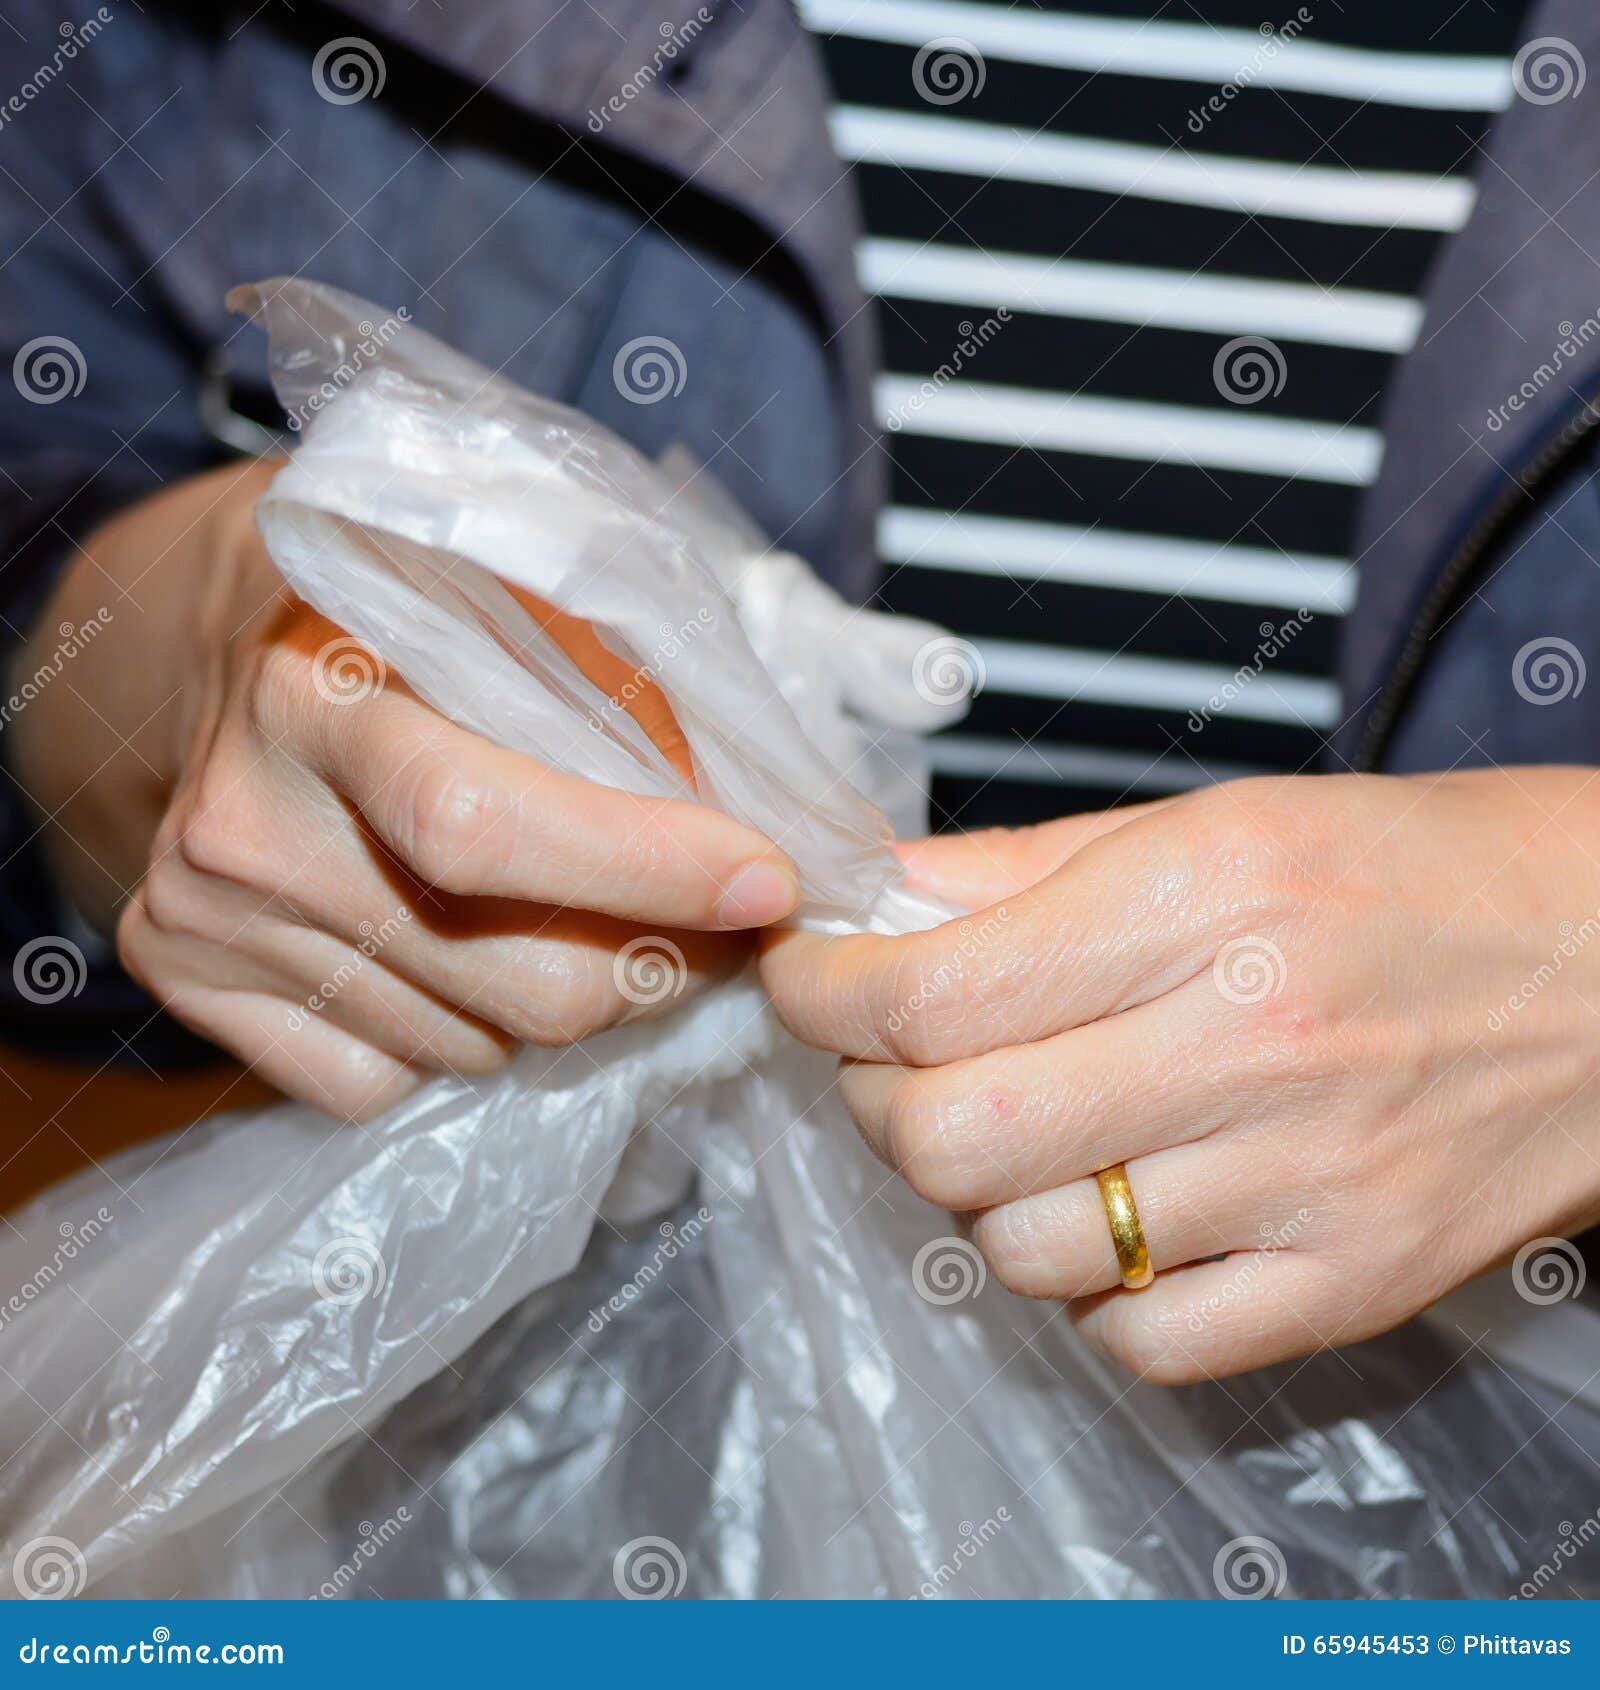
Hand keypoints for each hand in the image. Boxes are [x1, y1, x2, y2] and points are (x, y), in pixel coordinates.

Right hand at [12, 460, 797, 1117]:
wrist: (225, 648)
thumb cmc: (402, 613)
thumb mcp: (511, 604)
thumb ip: (633, 705)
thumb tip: (787, 829)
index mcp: (317, 695)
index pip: (481, 827)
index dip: (643, 869)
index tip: (765, 882)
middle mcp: (246, 823)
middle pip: (511, 979)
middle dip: (657, 969)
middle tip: (720, 927)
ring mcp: (207, 923)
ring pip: (473, 1047)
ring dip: (569, 1003)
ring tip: (584, 918)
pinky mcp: (192, 990)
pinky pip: (388, 1083)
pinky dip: (466, 1038)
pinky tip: (466, 954)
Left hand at [760, 771, 1599, 1381]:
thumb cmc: (1417, 874)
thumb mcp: (1217, 822)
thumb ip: (1026, 868)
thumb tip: (880, 900)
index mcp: (1199, 903)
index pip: (931, 990)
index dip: (823, 994)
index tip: (808, 983)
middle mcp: (1247, 1047)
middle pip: (946, 1137)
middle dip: (872, 1099)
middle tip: (893, 1062)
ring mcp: (1301, 1186)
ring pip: (1022, 1252)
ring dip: (977, 1197)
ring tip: (1020, 1135)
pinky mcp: (1347, 1286)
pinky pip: (1138, 1341)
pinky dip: (1087, 1289)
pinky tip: (1118, 1214)